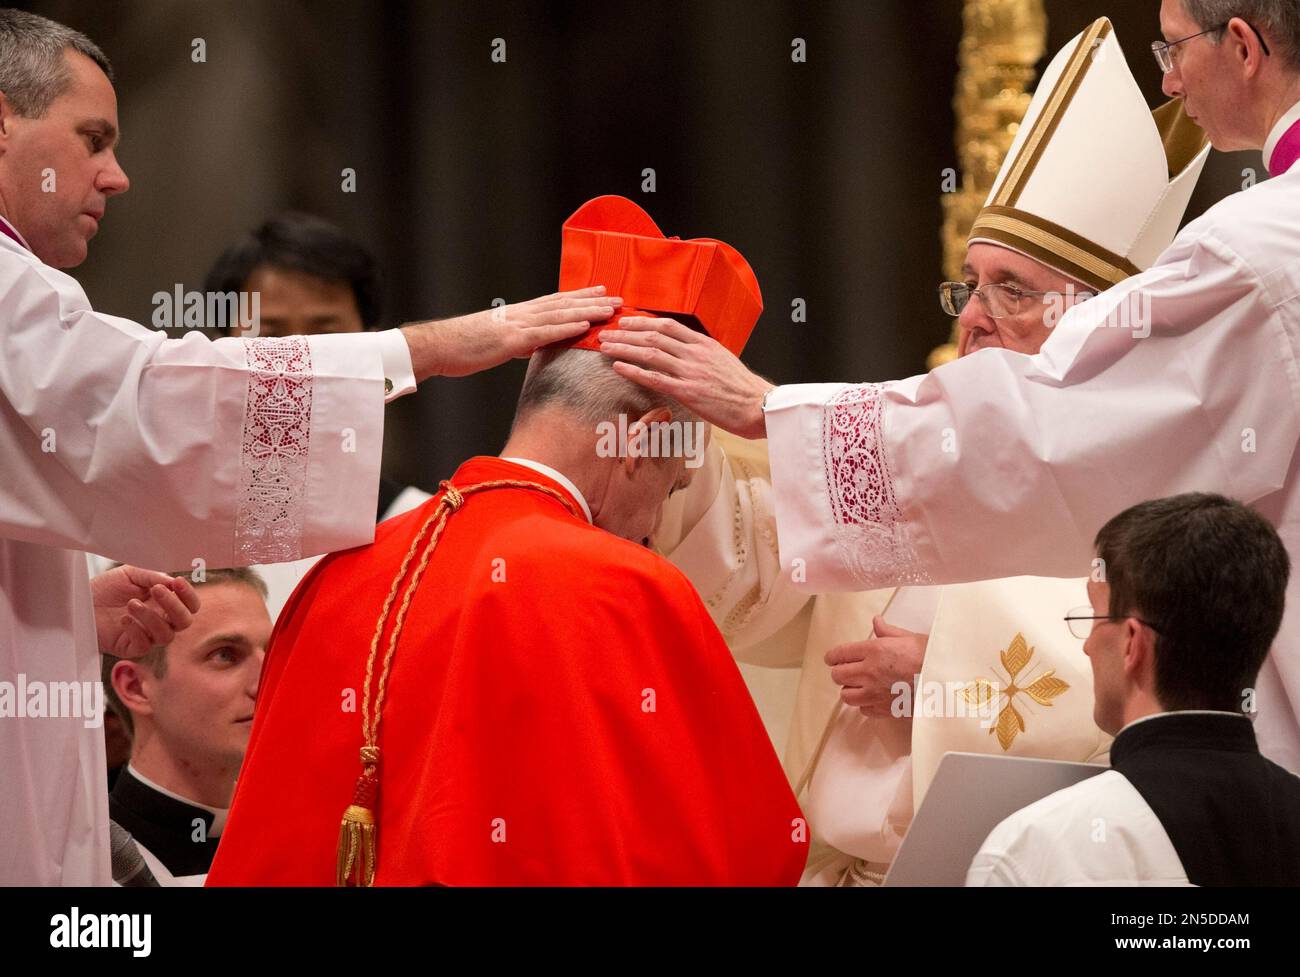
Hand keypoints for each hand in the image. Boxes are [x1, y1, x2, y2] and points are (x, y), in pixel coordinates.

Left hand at [92, 566, 200, 658]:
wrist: (80, 601)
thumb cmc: (106, 588)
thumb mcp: (131, 574)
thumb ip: (153, 576)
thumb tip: (173, 583)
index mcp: (164, 603)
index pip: (190, 605)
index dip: (189, 595)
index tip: (177, 582)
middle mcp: (160, 620)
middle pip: (184, 622)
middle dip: (174, 606)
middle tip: (156, 590)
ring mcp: (147, 635)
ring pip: (166, 635)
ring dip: (151, 618)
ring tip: (131, 603)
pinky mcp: (131, 647)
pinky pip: (145, 645)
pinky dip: (136, 630)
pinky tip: (124, 619)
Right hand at [403, 286, 622, 379]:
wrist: (437, 346)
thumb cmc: (461, 347)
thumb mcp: (494, 343)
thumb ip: (516, 342)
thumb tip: (531, 346)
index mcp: (517, 314)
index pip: (555, 302)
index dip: (580, 297)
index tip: (602, 292)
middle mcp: (520, 314)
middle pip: (563, 304)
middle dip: (592, 301)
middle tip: (619, 298)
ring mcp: (516, 325)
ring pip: (559, 315)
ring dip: (587, 311)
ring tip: (611, 309)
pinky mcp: (510, 341)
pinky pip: (544, 334)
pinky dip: (566, 329)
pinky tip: (584, 327)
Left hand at [597, 317, 773, 439]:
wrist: (758, 406)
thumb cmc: (742, 388)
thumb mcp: (723, 361)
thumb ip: (702, 354)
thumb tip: (684, 351)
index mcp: (704, 344)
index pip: (668, 325)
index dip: (643, 321)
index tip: (627, 321)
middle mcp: (695, 353)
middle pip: (654, 336)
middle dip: (627, 332)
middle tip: (607, 332)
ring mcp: (690, 372)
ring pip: (650, 353)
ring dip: (624, 348)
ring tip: (605, 346)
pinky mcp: (687, 392)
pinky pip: (654, 378)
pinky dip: (633, 371)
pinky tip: (618, 367)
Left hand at [825, 616, 928, 717]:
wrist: (947, 679)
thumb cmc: (930, 655)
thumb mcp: (908, 637)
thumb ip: (887, 631)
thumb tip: (876, 621)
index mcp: (874, 650)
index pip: (839, 654)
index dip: (832, 656)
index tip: (832, 658)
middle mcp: (870, 672)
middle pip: (838, 676)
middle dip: (840, 672)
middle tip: (847, 670)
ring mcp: (875, 693)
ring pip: (846, 695)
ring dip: (850, 689)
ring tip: (860, 685)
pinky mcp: (884, 709)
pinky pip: (863, 710)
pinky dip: (865, 705)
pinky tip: (874, 698)